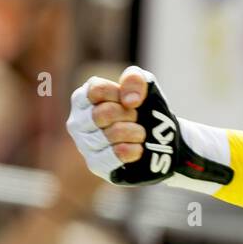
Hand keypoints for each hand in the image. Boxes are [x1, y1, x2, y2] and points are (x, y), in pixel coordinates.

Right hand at [66, 66, 232, 187]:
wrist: (163, 140)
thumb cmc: (146, 110)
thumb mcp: (145, 86)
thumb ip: (134, 79)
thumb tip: (130, 101)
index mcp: (84, 99)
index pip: (96, 90)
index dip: (120, 94)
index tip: (131, 101)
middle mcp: (78, 122)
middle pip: (104, 113)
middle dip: (130, 115)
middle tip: (135, 119)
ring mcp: (84, 145)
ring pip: (113, 134)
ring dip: (136, 132)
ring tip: (139, 134)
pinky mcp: (97, 164)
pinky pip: (118, 154)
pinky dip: (135, 149)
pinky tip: (138, 148)